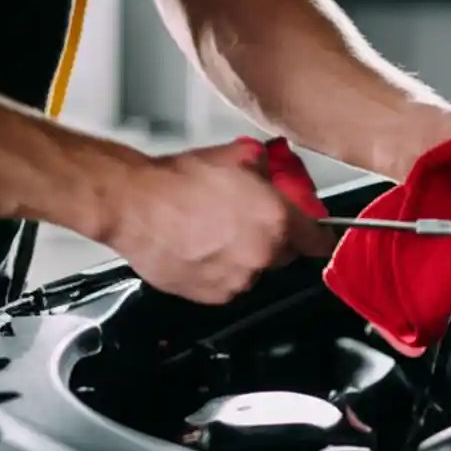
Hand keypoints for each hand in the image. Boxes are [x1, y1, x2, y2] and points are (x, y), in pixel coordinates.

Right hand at [101, 142, 335, 303]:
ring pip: (254, 270)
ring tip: (214, 233)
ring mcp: (238, 278)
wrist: (132, 204)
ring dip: (243, 256)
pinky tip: (200, 249)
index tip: (316, 235)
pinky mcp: (212, 295)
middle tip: (246, 222)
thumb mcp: (233, 156)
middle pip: (285, 254)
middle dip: (273, 240)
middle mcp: (262, 253)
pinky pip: (228, 284)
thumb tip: (270, 167)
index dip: (318, 236)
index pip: (319, 240)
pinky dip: (220, 272)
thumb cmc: (176, 181)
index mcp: (276, 219)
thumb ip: (264, 166)